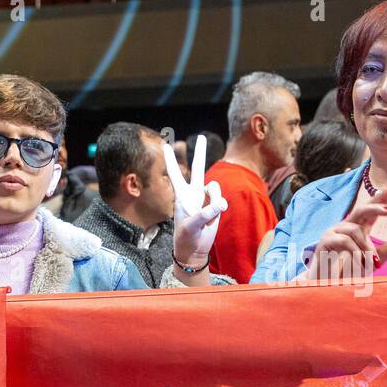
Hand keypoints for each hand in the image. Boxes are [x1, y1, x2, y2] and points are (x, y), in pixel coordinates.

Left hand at [165, 136, 227, 285]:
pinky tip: (218, 214)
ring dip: (216, 196)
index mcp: (182, 196)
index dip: (170, 159)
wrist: (195, 249)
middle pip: (198, 168)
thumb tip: (219, 204)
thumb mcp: (191, 226)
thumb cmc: (186, 237)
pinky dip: (221, 206)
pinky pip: (221, 199)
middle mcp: (193, 193)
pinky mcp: (215, 206)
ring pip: (214, 186)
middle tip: (202, 136)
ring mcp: (205, 199)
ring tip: (213, 211)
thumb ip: (205, 213)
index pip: (175, 173)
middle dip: (200, 153)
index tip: (165, 144)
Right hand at [304, 189, 386, 281]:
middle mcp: (346, 227)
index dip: (380, 198)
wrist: (325, 284)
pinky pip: (344, 240)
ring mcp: (334, 232)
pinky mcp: (325, 241)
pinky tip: (360, 262)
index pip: (370, 210)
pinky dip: (355, 252)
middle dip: (376, 207)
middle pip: (361, 210)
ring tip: (372, 262)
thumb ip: (382, 255)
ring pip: (354, 230)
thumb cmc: (347, 273)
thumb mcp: (369, 263)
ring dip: (367, 247)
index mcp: (357, 229)